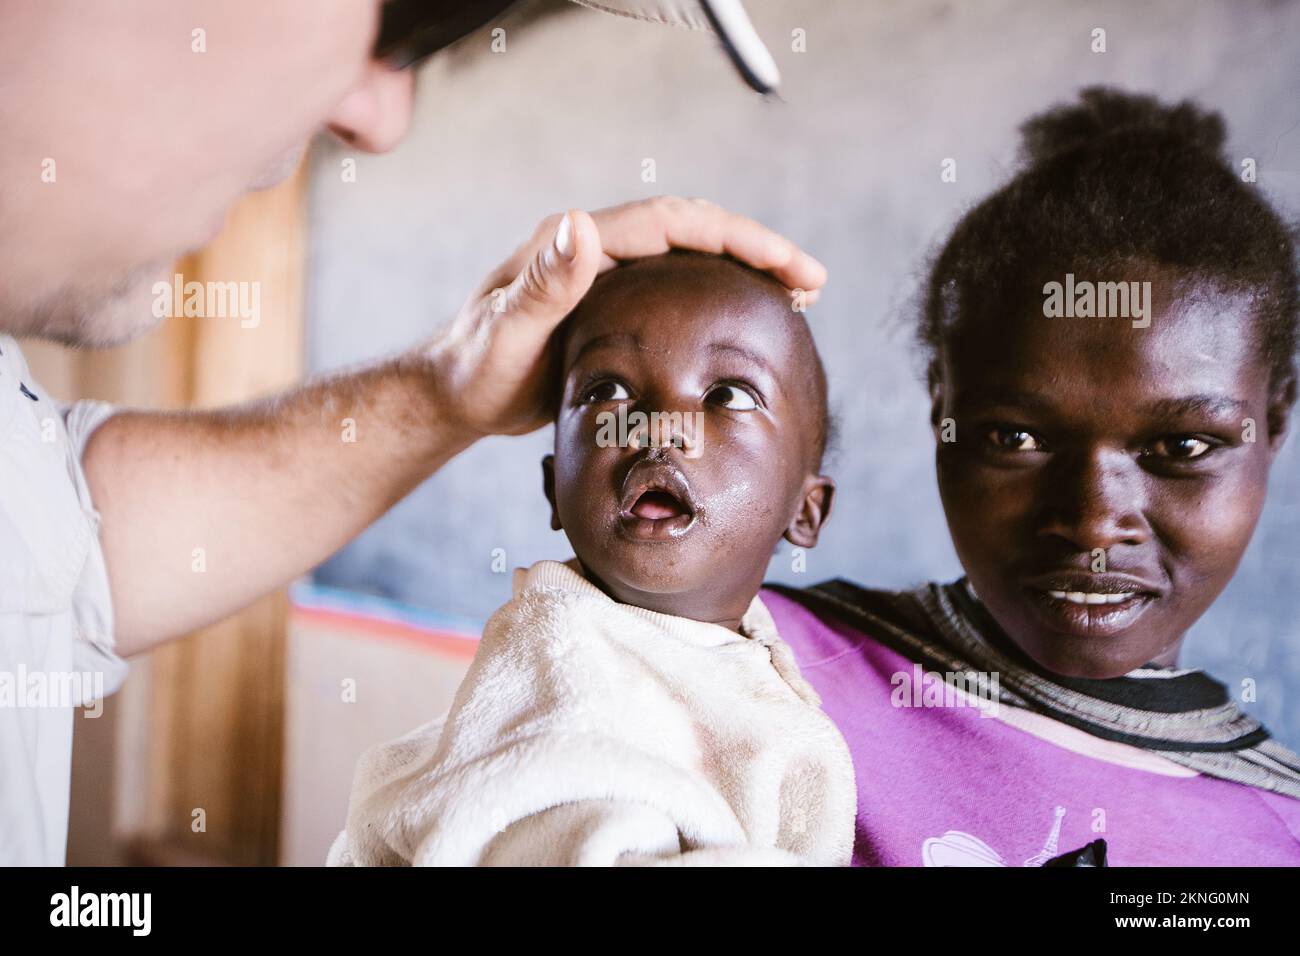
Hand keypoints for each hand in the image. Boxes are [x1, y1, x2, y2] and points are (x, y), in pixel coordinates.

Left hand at [428, 196, 827, 438]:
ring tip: (798, 294)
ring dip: (746, 268)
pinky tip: (746, 316)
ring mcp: (605, 274)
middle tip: (813, 281)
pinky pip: (677, 287)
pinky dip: (719, 293)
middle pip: (694, 231)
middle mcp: (595, 246)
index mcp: (578, 243)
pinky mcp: (612, 304)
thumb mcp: (505, 333)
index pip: (676, 223)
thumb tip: (579, 223)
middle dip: (758, 248)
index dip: (738, 237)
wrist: (452, 395)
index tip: (789, 265)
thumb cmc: (474, 370)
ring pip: (691, 257)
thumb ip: (542, 283)